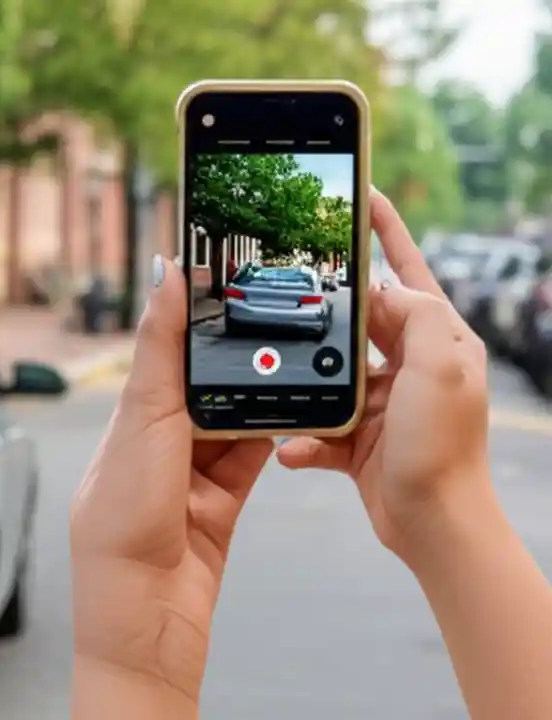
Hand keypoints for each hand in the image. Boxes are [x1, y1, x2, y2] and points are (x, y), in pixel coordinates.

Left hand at [70, 255, 272, 711]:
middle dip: (233, 354)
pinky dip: (273, 432)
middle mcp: (155, 444)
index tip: (222, 271)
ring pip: (233, 416)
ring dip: (259, 393)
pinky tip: (295, 407)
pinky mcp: (221, 503)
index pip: (161, 352)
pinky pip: (253, 455)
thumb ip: (160, 353)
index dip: (189, 313)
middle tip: (273, 312)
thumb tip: (164, 276)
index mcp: (126, 422)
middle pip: (201, 383)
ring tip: (290, 355)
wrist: (146, 618)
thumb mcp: (141, 425)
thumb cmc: (121, 526)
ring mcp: (189, 475)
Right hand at [278, 189, 491, 564]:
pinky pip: (316, 423)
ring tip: (278, 376)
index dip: (384, 232)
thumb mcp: (441, 365)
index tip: (359, 197)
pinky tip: (291, 445)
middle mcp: (411, 365)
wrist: (432, 524)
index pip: (408, 270)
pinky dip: (300, 436)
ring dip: (303, 382)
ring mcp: (382, 401)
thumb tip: (380, 288)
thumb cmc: (443, 448)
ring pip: (328, 371)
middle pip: (360, 316)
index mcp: (439, 339)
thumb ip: (416, 314)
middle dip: (325, 305)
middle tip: (288, 284)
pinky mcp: (357, 437)